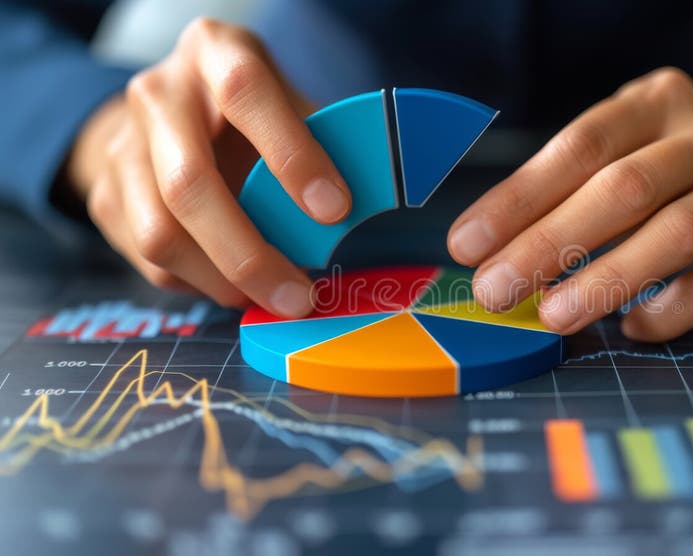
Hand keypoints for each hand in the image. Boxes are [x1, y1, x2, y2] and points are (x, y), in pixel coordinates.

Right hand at [66, 18, 350, 316]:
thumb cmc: (249, 109)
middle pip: (189, 184)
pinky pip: (148, 260)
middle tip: (301, 296)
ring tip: (273, 298)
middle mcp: (158, 95)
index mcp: (214, 53)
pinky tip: (237, 285)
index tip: (336, 211)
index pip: (247, 93)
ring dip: (223, 281)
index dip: (292, 155)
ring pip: (160, 233)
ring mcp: (123, 147)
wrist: (165, 107)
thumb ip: (323, 142)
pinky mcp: (106, 196)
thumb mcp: (287, 101)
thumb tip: (372, 204)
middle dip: (250, 253)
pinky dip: (200, 283)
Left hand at [448, 68, 692, 340]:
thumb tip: (494, 253)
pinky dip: (666, 311)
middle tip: (494, 291)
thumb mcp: (634, 149)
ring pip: (673, 236)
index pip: (580, 146)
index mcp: (656, 103)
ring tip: (552, 316)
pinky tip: (630, 326)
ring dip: (605, 280)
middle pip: (622, 190)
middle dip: (548, 244)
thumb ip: (575, 187)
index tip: (466, 245)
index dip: (519, 197)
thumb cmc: (682, 169)